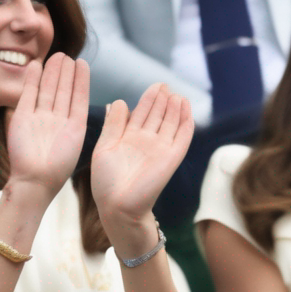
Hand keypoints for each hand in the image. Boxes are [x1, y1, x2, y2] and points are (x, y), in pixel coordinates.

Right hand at [5, 53, 89, 202]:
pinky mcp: (22, 118)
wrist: (35, 181)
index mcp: (74, 127)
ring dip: (51, 73)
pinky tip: (36, 66)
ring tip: (56, 55)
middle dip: (65, 74)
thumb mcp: (80, 140)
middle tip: (67, 55)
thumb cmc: (60, 167)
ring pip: (47, 90)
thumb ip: (96, 123)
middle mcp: (57, 120)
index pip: (78, 97)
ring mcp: (39, 118)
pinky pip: (28, 95)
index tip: (82, 63)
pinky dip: (32, 81)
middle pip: (61, 91)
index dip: (80, 80)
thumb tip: (118, 105)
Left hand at [90, 84, 193, 236]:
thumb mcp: (104, 147)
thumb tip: (118, 102)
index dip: (150, 99)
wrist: (117, 206)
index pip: (144, 112)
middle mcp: (147, 141)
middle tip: (165, 85)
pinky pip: (182, 136)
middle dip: (163, 100)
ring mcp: (161, 148)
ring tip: (176, 93)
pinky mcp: (171, 157)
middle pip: (159, 114)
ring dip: (175, 107)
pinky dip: (186, 121)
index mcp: (130, 137)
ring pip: (171, 122)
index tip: (156, 86)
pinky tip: (185, 107)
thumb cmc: (106, 182)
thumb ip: (113, 125)